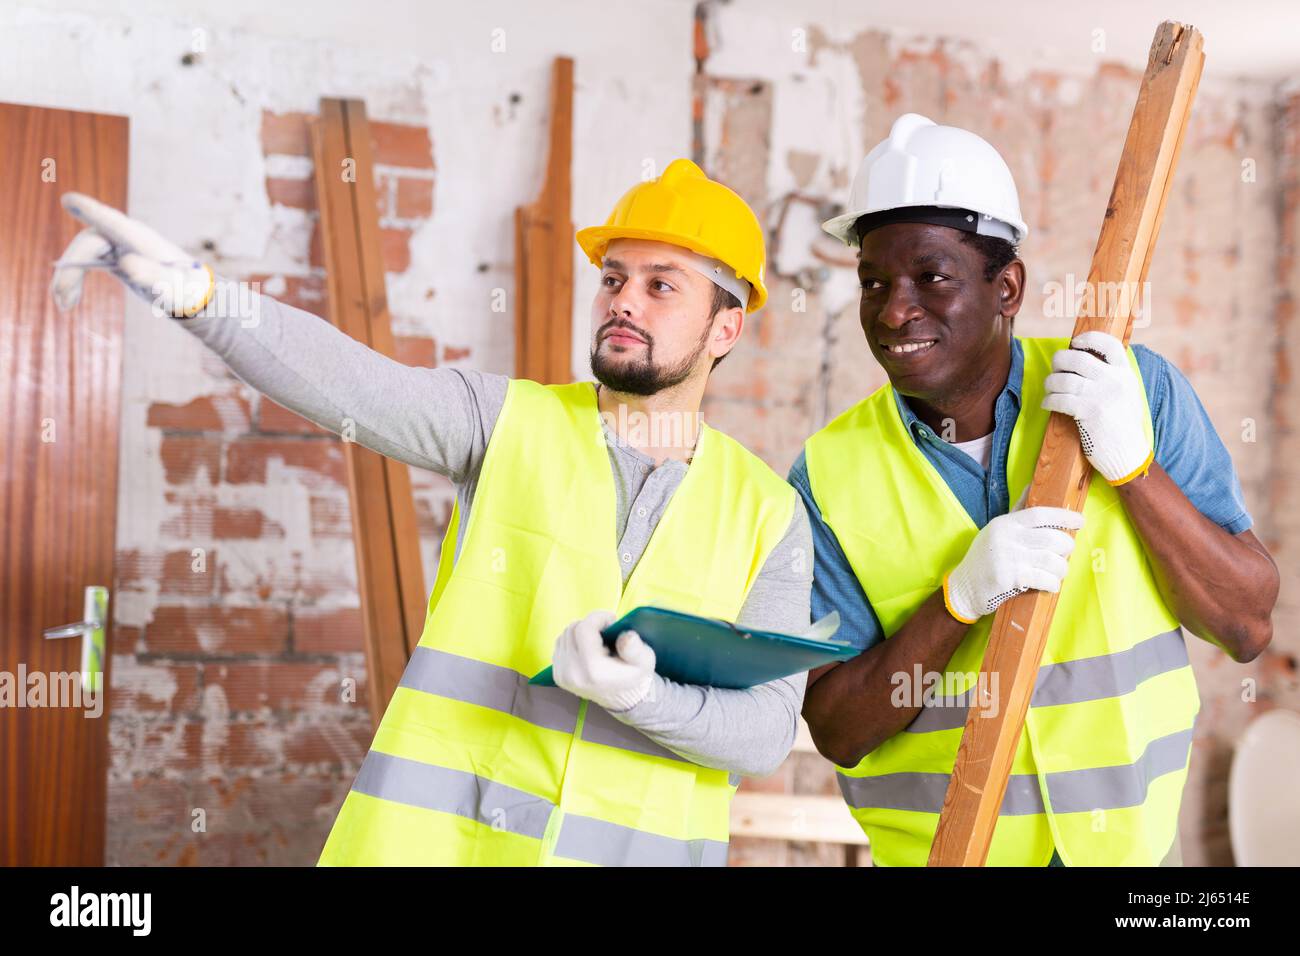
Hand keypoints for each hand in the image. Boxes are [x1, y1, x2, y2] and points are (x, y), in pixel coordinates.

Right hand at [51, 192, 213, 317]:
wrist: (190, 291)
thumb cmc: (185, 287)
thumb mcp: (172, 286)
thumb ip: (153, 274)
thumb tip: (126, 264)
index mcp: (141, 238)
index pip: (112, 221)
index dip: (90, 211)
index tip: (69, 200)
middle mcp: (126, 237)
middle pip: (89, 242)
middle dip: (72, 266)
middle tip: (62, 295)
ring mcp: (117, 245)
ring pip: (83, 253)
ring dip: (69, 277)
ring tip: (64, 305)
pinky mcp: (112, 257)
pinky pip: (85, 264)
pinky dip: (74, 281)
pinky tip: (68, 302)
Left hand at [551, 610, 656, 711]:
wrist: (624, 698)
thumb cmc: (634, 675)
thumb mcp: (644, 660)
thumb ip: (635, 648)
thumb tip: (626, 636)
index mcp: (593, 670)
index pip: (584, 629)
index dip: (598, 617)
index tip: (612, 620)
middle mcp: (573, 673)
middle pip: (572, 629)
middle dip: (590, 624)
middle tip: (606, 631)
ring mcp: (562, 675)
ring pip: (565, 635)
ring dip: (581, 632)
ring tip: (597, 641)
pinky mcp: (557, 675)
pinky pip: (560, 645)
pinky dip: (573, 641)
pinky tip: (587, 649)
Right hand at [943, 506, 1084, 622]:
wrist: (965, 587)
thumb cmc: (984, 557)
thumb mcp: (996, 530)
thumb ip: (1016, 511)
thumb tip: (1030, 485)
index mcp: (1005, 523)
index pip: (1040, 514)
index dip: (1064, 516)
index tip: (1081, 520)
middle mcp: (1007, 538)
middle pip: (1052, 538)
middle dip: (1066, 548)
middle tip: (1065, 553)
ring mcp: (1008, 558)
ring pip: (1052, 561)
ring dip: (1061, 569)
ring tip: (1058, 572)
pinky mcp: (1009, 579)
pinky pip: (1044, 579)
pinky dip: (1053, 584)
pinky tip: (1050, 585)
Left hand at [1042, 331, 1153, 483]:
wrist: (1128, 454)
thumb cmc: (1122, 426)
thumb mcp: (1127, 395)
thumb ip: (1112, 378)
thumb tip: (1086, 360)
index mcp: (1125, 374)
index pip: (1110, 345)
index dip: (1089, 339)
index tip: (1075, 343)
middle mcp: (1114, 381)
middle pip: (1078, 358)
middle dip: (1060, 361)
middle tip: (1055, 369)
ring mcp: (1101, 396)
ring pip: (1064, 379)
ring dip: (1050, 383)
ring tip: (1050, 390)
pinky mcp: (1088, 412)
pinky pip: (1059, 399)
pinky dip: (1049, 400)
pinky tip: (1048, 404)